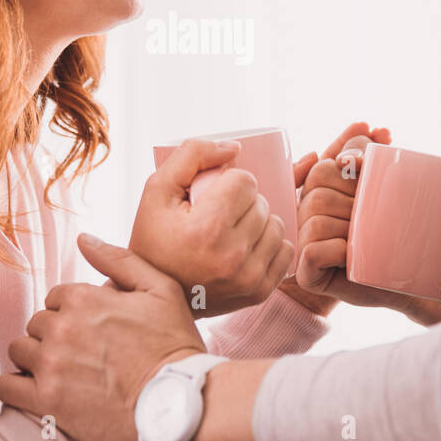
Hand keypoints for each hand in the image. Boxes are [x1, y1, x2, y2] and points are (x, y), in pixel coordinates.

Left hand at [0, 234, 204, 440]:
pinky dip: (14, 386)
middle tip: (80, 354)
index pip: (55, 298)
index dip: (72, 313)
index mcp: (84, 298)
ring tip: (60, 372)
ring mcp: (52, 365)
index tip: (90, 331)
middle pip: (37, 324)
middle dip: (54, 335)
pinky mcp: (47, 402)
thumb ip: (119, 260)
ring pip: (18, 351)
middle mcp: (62, 328)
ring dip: (34, 358)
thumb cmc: (174, 346)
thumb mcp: (161, 290)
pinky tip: (33, 390)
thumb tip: (83, 238)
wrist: (181, 405)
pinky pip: (6, 386)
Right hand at [128, 138, 292, 317]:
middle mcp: (232, 256)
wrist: (157, 292)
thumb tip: (234, 148)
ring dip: (258, 222)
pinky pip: (285, 250)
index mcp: (206, 228)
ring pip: (277, 224)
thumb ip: (192, 154)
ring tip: (230, 232)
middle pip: (261, 202)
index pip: (245, 181)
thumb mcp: (157, 189)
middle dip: (241, 202)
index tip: (210, 197)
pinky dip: (269, 245)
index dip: (227, 182)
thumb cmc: (155, 237)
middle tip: (216, 216)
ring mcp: (249, 278)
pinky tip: (245, 248)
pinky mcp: (260, 291)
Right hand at [295, 127, 440, 324]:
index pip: (323, 163)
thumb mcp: (384, 190)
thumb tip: (376, 130)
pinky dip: (337, 251)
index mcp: (321, 191)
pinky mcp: (307, 273)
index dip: (348, 161)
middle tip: (376, 216)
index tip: (369, 167)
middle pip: (318, 186)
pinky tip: (351, 257)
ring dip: (348, 228)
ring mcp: (303, 243)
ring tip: (365, 240)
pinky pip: (314, 249)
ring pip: (316, 218)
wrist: (409, 281)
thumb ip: (372, 156)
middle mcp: (306, 214)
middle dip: (354, 198)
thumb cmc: (395, 235)